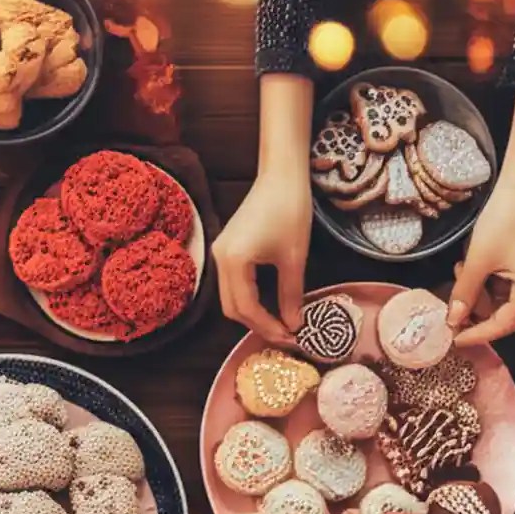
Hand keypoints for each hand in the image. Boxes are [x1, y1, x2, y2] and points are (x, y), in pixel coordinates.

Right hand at [211, 173, 309, 344]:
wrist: (281, 175)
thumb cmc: (290, 210)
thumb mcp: (295, 258)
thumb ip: (291, 296)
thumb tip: (293, 325)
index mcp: (234, 261)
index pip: (246, 308)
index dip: (268, 327)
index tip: (291, 338)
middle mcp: (219, 259)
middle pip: (232, 308)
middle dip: (258, 325)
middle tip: (286, 336)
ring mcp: (220, 253)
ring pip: (230, 298)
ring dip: (252, 314)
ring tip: (279, 323)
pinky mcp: (226, 248)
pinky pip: (232, 283)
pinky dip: (248, 298)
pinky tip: (268, 304)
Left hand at [447, 182, 514, 343]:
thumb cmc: (503, 219)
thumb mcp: (478, 259)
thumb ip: (465, 293)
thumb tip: (452, 320)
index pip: (504, 325)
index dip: (477, 334)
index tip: (453, 338)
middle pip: (503, 312)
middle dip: (475, 305)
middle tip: (452, 296)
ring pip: (502, 297)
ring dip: (479, 290)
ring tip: (462, 268)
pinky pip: (507, 284)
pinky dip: (488, 279)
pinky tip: (473, 264)